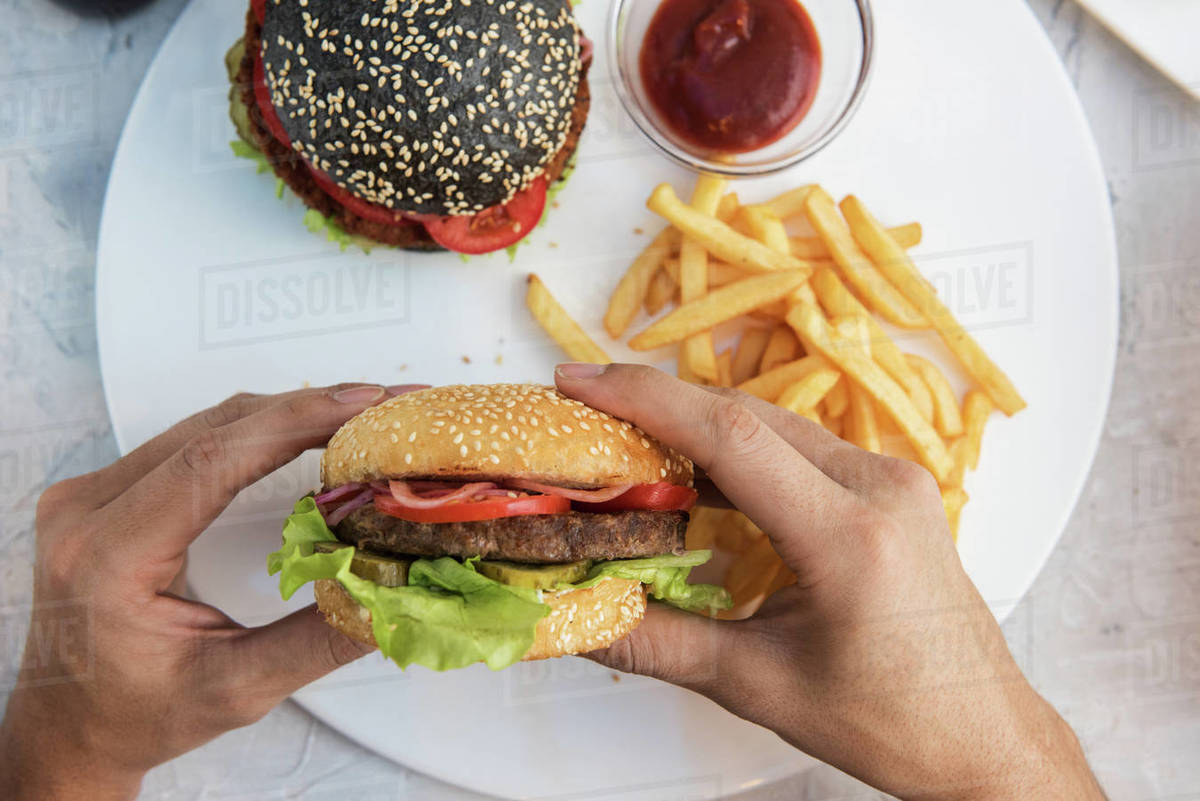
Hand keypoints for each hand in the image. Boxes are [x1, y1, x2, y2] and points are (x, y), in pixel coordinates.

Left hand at [0, 384, 422, 800]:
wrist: (71, 727)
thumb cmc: (135, 715)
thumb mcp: (236, 689)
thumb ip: (320, 640)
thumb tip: (396, 593)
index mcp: (106, 558)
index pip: (209, 461)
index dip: (293, 422)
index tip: (361, 405)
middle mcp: (85, 513)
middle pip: (213, 428)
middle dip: (307, 408)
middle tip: (382, 404)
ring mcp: (89, 494)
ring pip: (204, 424)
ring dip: (285, 413)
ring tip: (356, 416)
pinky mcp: (105, 490)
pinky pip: (190, 438)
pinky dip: (256, 431)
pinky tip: (302, 432)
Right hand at [555, 363, 1103, 800]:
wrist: (985, 736)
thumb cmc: (893, 721)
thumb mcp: (760, 686)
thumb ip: (659, 645)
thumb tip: (577, 616)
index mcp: (851, 536)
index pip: (732, 436)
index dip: (645, 400)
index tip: (580, 383)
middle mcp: (880, 488)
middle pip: (746, 416)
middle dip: (658, 404)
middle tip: (586, 408)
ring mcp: (892, 481)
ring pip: (773, 425)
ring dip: (697, 425)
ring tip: (627, 439)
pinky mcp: (890, 488)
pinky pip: (800, 448)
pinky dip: (739, 451)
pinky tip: (696, 474)